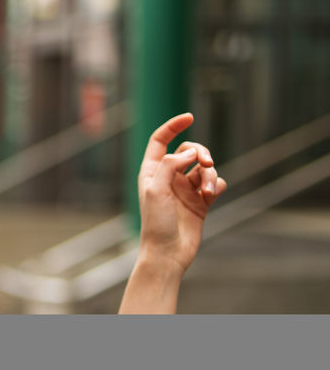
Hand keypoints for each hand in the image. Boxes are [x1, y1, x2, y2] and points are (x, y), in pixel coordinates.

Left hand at [135, 113, 226, 272]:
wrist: (168, 252)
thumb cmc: (156, 223)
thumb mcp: (156, 190)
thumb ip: (172, 166)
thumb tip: (191, 151)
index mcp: (152, 171)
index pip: (161, 140)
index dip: (173, 126)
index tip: (190, 117)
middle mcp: (169, 177)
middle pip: (190, 150)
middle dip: (202, 152)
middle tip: (205, 163)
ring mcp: (186, 189)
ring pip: (205, 167)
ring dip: (210, 173)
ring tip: (207, 190)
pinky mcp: (201, 201)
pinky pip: (215, 182)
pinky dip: (216, 185)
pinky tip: (211, 196)